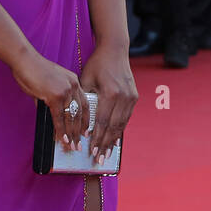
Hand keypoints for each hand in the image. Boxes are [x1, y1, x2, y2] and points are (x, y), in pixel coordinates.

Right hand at [11, 49, 88, 148]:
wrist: (23, 59)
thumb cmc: (32, 69)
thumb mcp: (48, 82)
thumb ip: (53, 97)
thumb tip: (51, 113)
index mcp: (74, 81)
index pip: (84, 104)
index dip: (85, 120)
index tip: (85, 131)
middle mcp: (73, 86)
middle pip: (80, 113)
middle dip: (79, 131)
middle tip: (79, 143)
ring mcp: (65, 91)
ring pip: (71, 117)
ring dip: (71, 134)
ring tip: (71, 145)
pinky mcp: (55, 96)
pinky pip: (59, 117)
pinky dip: (60, 130)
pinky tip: (61, 139)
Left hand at [78, 46, 136, 161]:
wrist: (115, 51)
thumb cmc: (96, 65)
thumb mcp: (85, 79)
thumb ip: (84, 99)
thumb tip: (76, 118)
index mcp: (110, 93)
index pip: (102, 120)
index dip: (97, 137)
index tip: (91, 150)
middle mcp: (123, 97)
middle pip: (113, 126)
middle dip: (105, 144)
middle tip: (99, 159)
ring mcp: (131, 98)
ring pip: (122, 124)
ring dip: (114, 140)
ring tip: (107, 154)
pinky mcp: (134, 97)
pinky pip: (126, 118)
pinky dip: (120, 130)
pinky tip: (115, 140)